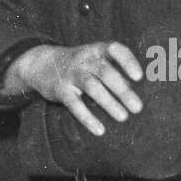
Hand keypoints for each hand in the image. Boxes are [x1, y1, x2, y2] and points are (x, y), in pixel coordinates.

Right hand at [6, 42, 143, 135]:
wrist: (41, 64)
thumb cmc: (79, 65)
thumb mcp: (94, 60)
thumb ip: (114, 71)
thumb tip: (139, 93)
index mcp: (96, 50)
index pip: (114, 49)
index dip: (127, 61)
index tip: (139, 77)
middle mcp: (84, 60)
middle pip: (106, 72)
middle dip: (123, 90)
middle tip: (138, 108)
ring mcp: (71, 74)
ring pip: (92, 87)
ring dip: (109, 103)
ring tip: (123, 117)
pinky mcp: (60, 89)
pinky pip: (74, 105)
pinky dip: (87, 118)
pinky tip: (100, 130)